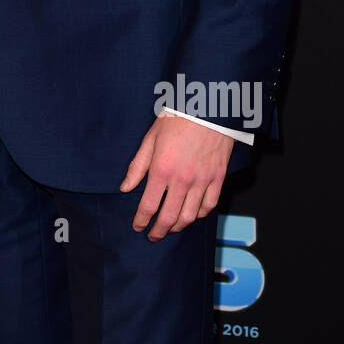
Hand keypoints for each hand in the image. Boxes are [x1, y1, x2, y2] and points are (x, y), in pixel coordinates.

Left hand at [120, 111, 233, 240]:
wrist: (208, 108)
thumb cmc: (176, 119)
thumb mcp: (150, 139)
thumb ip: (137, 166)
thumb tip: (125, 188)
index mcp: (161, 169)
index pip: (149, 206)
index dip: (141, 220)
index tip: (138, 226)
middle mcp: (182, 180)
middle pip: (169, 217)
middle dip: (159, 231)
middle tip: (152, 236)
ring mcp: (202, 180)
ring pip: (190, 216)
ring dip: (178, 227)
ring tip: (170, 228)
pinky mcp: (218, 178)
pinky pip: (209, 205)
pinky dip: (200, 214)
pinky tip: (192, 215)